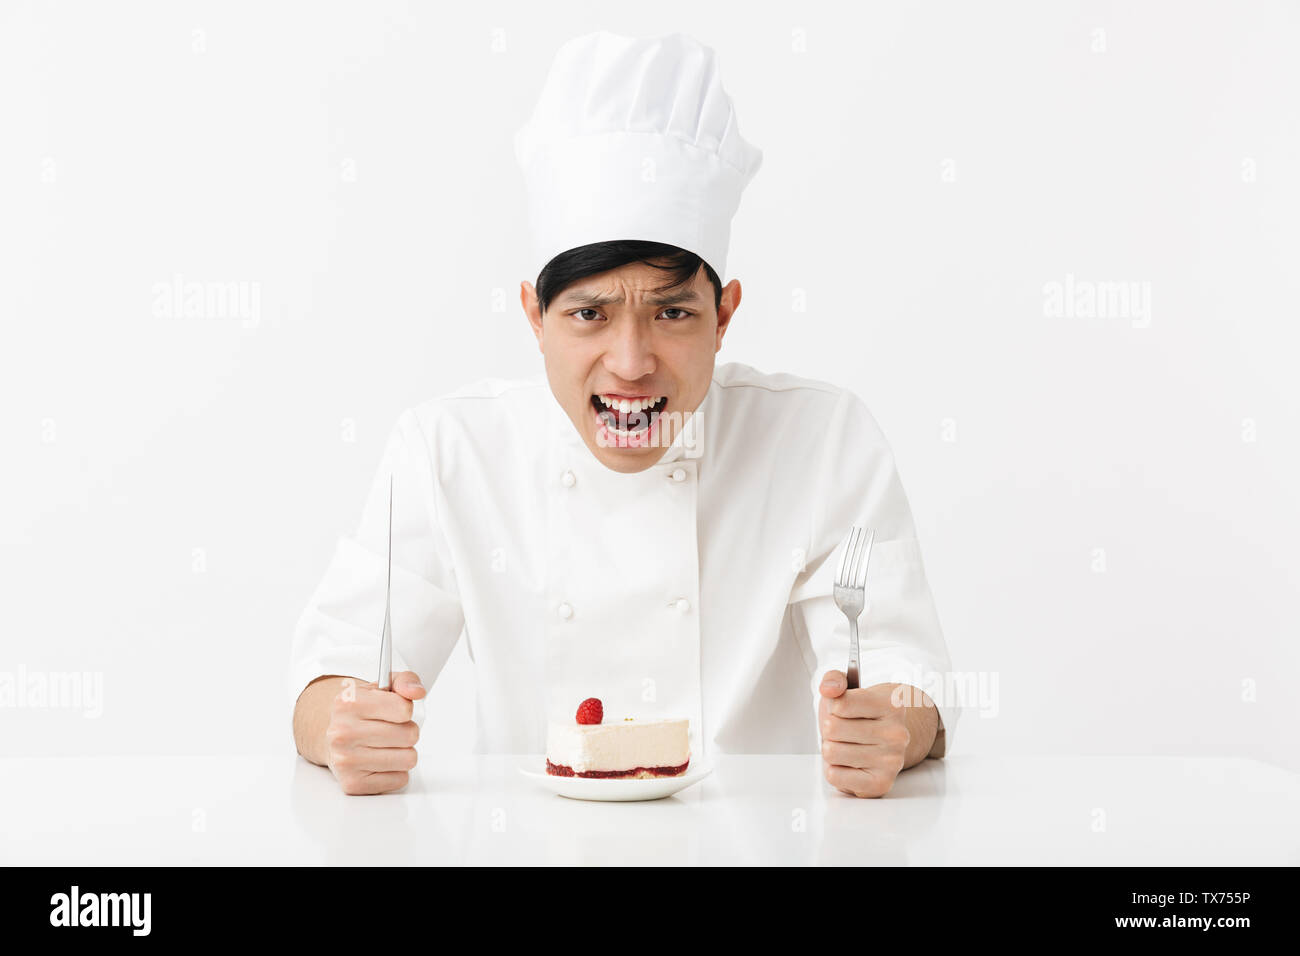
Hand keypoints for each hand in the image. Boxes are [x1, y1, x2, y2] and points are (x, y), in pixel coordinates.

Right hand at [324, 671, 426, 794]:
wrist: (334, 738)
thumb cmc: (361, 713)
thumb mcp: (381, 687)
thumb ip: (405, 681)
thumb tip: (417, 691)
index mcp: (349, 703)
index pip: (404, 709)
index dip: (406, 710)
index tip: (395, 710)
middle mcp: (343, 732)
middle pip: (409, 735)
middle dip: (407, 731)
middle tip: (391, 729)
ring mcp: (346, 760)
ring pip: (408, 759)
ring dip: (403, 752)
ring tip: (386, 745)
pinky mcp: (353, 784)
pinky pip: (400, 779)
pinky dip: (396, 771)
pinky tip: (380, 762)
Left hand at [818, 672, 926, 797]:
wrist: (884, 742)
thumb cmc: (861, 714)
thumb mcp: (848, 689)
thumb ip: (834, 679)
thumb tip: (829, 688)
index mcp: (892, 704)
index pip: (840, 704)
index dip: (833, 706)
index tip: (844, 708)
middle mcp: (897, 733)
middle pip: (832, 728)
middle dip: (830, 728)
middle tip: (844, 731)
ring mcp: (891, 761)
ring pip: (830, 752)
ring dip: (831, 749)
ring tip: (846, 746)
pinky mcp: (880, 784)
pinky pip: (834, 775)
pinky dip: (835, 770)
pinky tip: (849, 764)